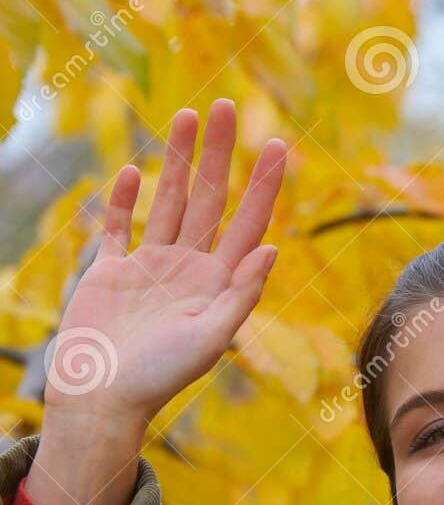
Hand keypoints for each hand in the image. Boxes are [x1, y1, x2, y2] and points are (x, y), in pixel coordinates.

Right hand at [42, 99, 286, 425]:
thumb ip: (242, 293)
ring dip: (177, 160)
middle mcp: (188, 269)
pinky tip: (131, 171)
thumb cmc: (160, 377)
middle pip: (209, 200)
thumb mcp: (210, 338)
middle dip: (219, 154)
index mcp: (217, 283)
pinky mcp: (112, 273)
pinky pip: (119, 228)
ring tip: (186, 115)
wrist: (102, 397)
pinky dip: (123, 200)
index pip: (248, 222)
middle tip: (228, 107)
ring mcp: (150, 267)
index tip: (279, 144)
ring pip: (168, 201)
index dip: (265, 184)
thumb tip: (273, 247)